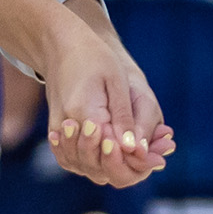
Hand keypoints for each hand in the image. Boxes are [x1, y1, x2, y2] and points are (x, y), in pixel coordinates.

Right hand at [42, 13, 173, 185]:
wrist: (61, 46)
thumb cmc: (93, 57)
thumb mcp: (116, 81)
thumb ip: (123, 117)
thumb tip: (133, 148)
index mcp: (85, 112)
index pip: (110, 150)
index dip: (135, 159)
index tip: (157, 157)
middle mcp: (67, 126)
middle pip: (95, 164)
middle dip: (124, 166)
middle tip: (151, 158)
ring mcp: (57, 130)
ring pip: (81, 166)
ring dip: (107, 168)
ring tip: (132, 157)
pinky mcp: (55, 131)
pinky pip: (69, 159)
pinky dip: (89, 164)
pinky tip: (108, 158)